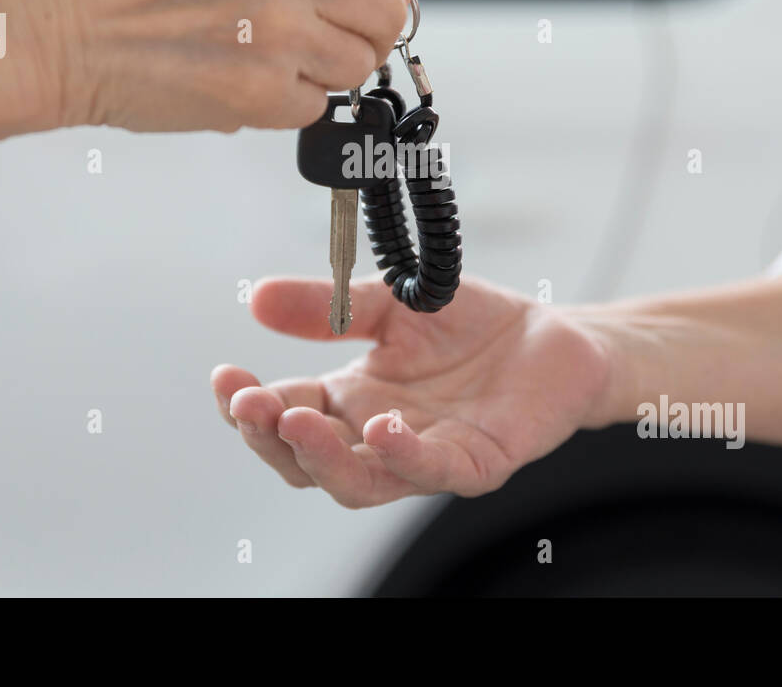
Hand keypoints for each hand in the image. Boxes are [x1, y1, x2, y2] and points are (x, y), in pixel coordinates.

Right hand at [0, 0, 413, 132]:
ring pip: (358, 64)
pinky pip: (315, 105)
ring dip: (327, 71)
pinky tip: (240, 82)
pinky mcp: (260, 89)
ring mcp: (279, 25)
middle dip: (368, 31)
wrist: (51, 25)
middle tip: (333, 40)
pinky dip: (288, 104)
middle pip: (387, 8)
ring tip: (272, 60)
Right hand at [211, 276, 614, 507]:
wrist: (556, 335)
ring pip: (358, 483)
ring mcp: (424, 456)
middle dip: (269, 438)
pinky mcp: (475, 464)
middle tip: (247, 404)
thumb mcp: (390, 301)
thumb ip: (330, 306)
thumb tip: (258, 298)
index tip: (225, 376)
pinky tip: (382, 430)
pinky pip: (433, 472)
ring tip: (294, 422)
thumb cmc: (473, 325)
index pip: (284, 415)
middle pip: (306, 462)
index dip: (248, 405)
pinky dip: (403, 456)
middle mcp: (378, 437)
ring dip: (320, 458)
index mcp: (351, 401)